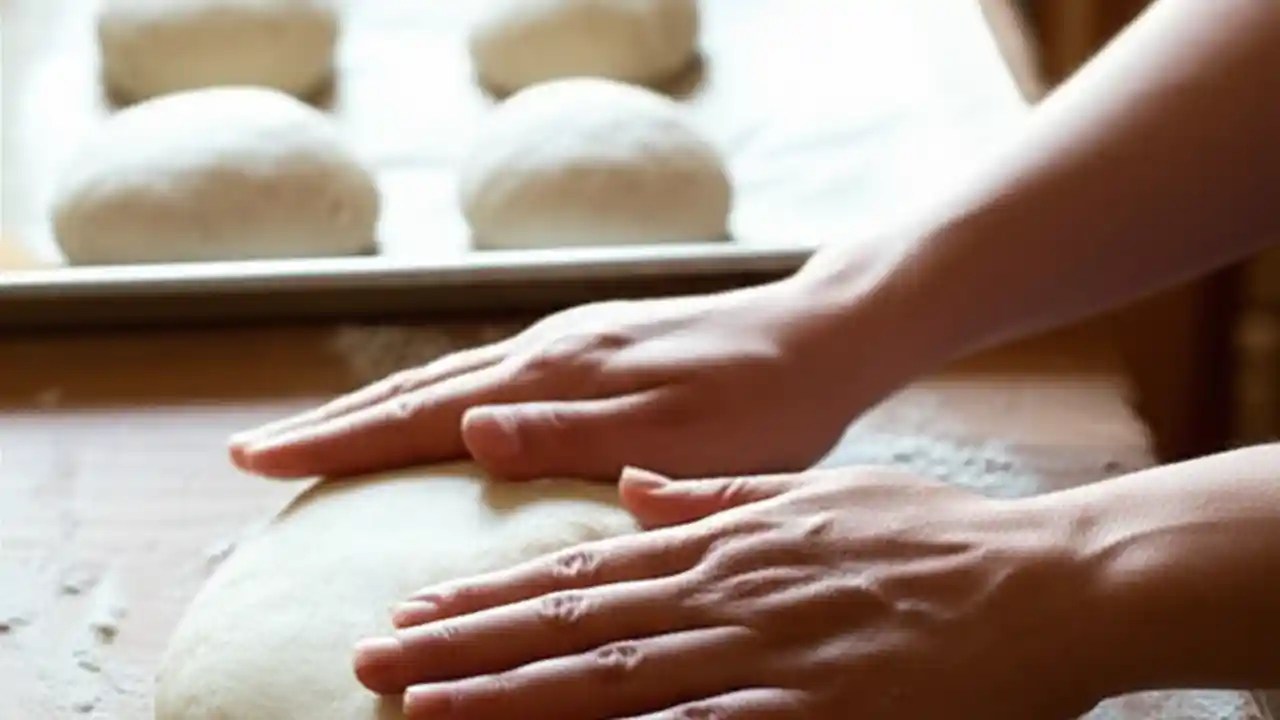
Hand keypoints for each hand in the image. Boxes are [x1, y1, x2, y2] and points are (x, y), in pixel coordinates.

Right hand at [229, 277, 897, 480]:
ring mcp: (570, 344)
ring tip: (328, 436)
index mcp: (551, 379)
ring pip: (450, 380)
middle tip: (259, 454)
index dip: (335, 442)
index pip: (416, 415)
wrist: (822, 336)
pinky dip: (439, 398)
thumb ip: (566, 434)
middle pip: (415, 392)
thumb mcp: (671, 435)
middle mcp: (547, 352)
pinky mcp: (598, 344)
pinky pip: (492, 374)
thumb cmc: (758, 403)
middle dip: (334, 426)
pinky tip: (446, 412)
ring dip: (379, 409)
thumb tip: (461, 428)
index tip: (257, 461)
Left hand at [351, 467, 1108, 719]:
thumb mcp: (816, 494)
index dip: (490, 590)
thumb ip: (720, 496)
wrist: (1041, 582)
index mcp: (722, 542)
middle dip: (463, 643)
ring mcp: (761, 658)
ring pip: (609, 675)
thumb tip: (639, 487)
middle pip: (569, 620)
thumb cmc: (931, 538)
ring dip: (508, 692)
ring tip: (419, 705)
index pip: (580, 567)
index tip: (417, 605)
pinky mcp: (807, 716)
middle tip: (372, 657)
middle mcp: (722, 594)